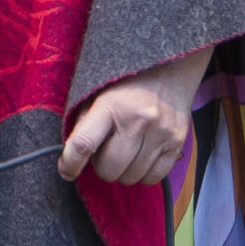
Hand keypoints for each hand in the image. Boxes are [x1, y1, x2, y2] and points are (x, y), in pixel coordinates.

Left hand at [57, 47, 210, 185]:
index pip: (84, 143)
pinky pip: (154, 177)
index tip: (66, 172)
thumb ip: (85, 123)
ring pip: (131, 177)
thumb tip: (72, 156)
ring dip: (122, 171)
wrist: (169, 68)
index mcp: (110, 105)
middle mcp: (138, 120)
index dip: (71, 163)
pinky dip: (143, 174)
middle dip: (101, 167)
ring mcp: (160, 133)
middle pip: (110, 168)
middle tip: (102, 153)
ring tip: (123, 151)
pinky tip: (140, 157)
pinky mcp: (177, 143)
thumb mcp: (96, 93)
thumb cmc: (126, 82)